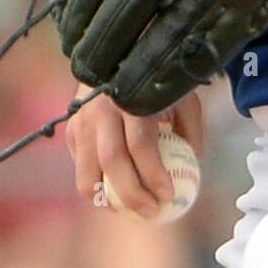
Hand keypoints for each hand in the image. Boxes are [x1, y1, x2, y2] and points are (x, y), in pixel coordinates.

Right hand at [66, 86, 204, 218]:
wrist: (118, 56)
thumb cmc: (156, 82)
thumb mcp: (180, 96)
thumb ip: (191, 127)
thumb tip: (196, 161)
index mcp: (132, 98)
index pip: (141, 145)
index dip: (154, 175)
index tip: (169, 195)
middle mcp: (103, 109)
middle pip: (112, 162)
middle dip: (132, 195)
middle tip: (151, 212)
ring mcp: (82, 119)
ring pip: (87, 172)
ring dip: (107, 199)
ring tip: (128, 210)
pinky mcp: (71, 128)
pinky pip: (80, 167)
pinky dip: (95, 186)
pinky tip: (113, 194)